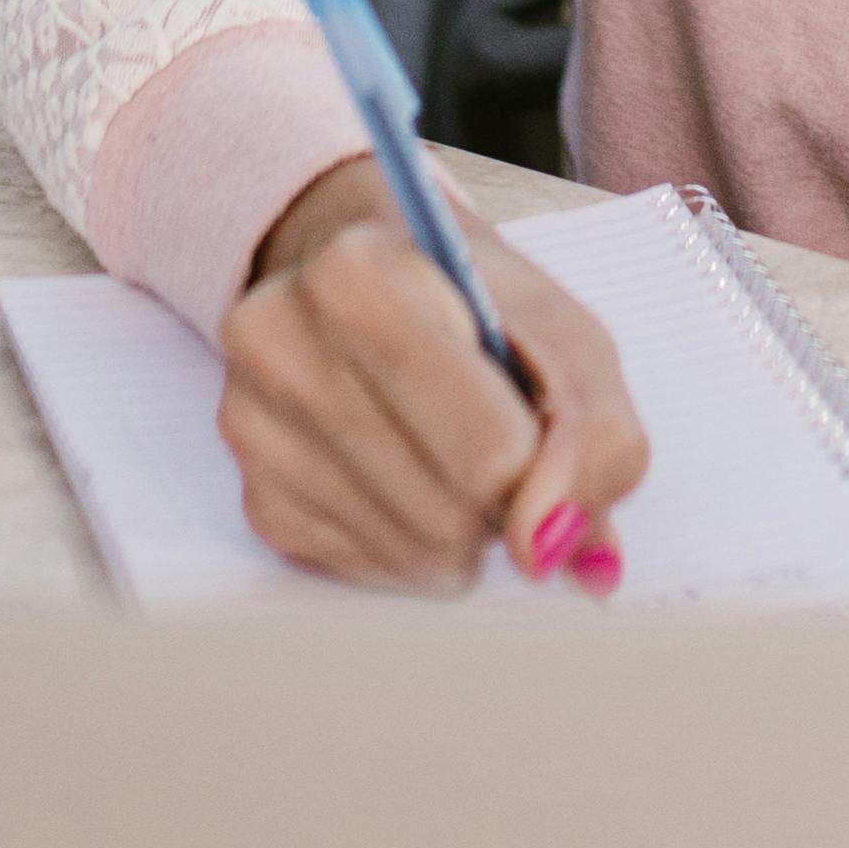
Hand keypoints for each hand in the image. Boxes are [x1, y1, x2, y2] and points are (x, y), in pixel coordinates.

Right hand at [219, 160, 649, 594]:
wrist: (368, 288)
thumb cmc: (475, 307)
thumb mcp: (567, 337)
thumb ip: (595, 438)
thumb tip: (546, 548)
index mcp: (359, 273)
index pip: (488, 445)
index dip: (544, 460)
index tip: (543, 429)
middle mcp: (281, 342)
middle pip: (452, 507)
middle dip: (503, 498)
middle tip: (501, 444)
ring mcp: (253, 425)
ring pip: (413, 551)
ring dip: (465, 531)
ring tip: (456, 460)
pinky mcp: (256, 498)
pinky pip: (369, 573)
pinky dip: (415, 548)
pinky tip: (411, 483)